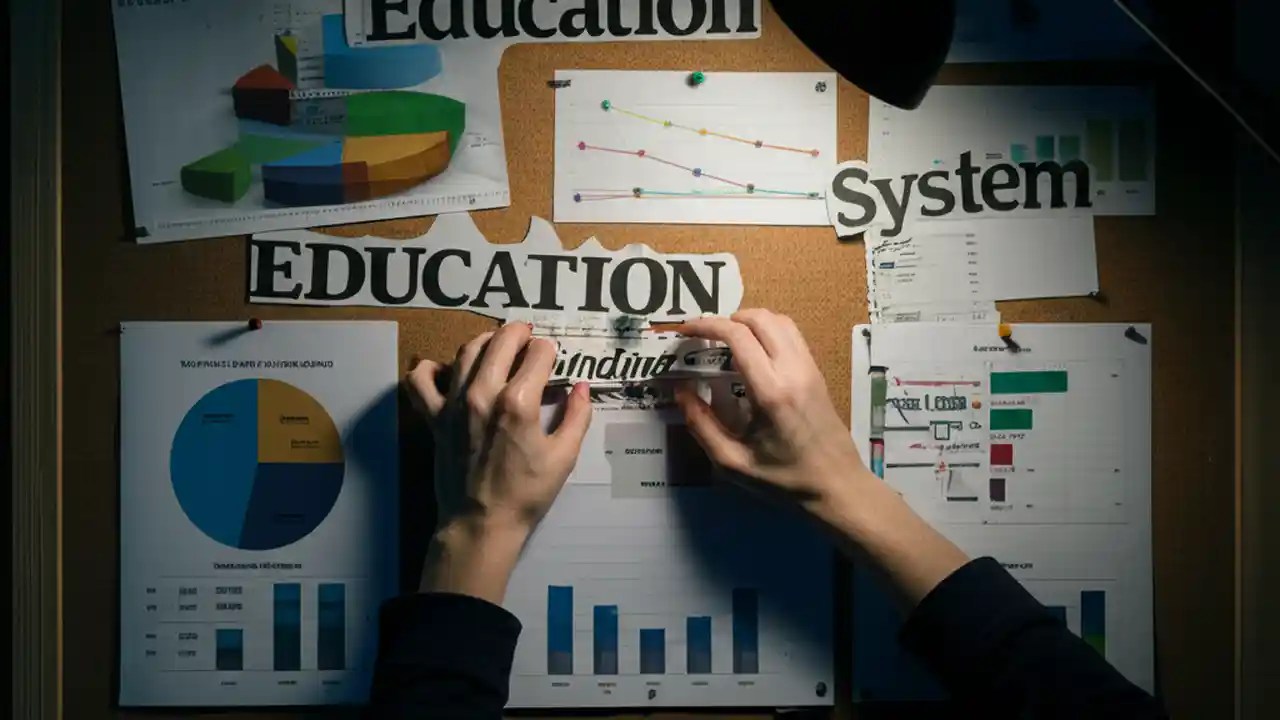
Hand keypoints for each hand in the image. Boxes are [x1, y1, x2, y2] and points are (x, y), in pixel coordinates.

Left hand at [406, 323, 591, 601]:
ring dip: (485, 341)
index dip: (550, 351)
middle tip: (528, 336)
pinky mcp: (434, 417)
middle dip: (519, 332)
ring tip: (497, 346)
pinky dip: (428, 368)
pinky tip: (444, 369)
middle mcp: (483, 393)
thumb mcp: (564, 457)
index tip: (553, 360)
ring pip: (466, 351)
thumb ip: (577, 416)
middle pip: (501, 341)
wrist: (481, 524)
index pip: (538, 354)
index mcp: (519, 402)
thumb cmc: (526, 494)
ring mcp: (454, 403)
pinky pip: (420, 381)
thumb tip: (582, 388)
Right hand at [678, 309, 967, 605]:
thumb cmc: (784, 481)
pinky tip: (752, 351)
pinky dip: (768, 330)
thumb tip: (680, 392)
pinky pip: (792, 335)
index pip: (738, 336)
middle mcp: (793, 371)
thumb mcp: (733, 462)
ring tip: (726, 339)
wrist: (837, 488)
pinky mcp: (817, 373)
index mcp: (771, 392)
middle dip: (726, 318)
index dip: (707, 326)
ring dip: (749, 321)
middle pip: (760, 318)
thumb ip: (702, 425)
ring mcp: (809, 369)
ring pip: (780, 321)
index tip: (685, 331)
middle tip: (703, 336)